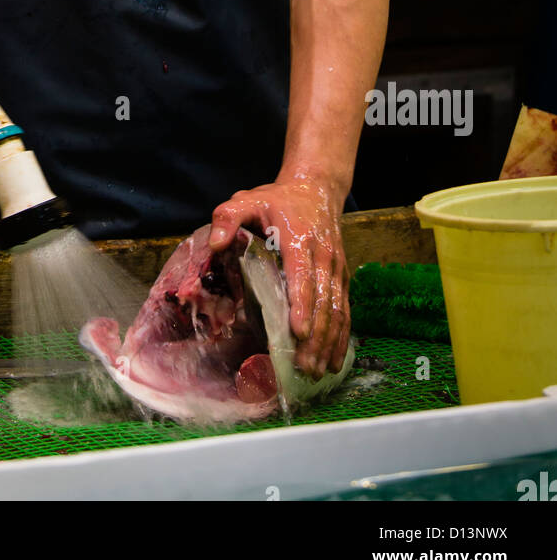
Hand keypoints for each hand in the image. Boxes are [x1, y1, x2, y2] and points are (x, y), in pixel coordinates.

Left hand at [208, 175, 349, 378]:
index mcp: (299, 239)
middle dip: (315, 337)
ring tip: (316, 371)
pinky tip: (335, 360)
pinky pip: (344, 309)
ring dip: (328, 342)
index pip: (302, 276)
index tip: (298, 333)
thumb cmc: (277, 199)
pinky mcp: (341, 276)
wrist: (316, 189)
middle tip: (304, 366)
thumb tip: (215, 243)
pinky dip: (341, 336)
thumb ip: (228, 217)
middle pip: (322, 301)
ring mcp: (335, 268)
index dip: (301, 305)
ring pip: (336, 309)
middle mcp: (323, 256)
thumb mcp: (247, 200)